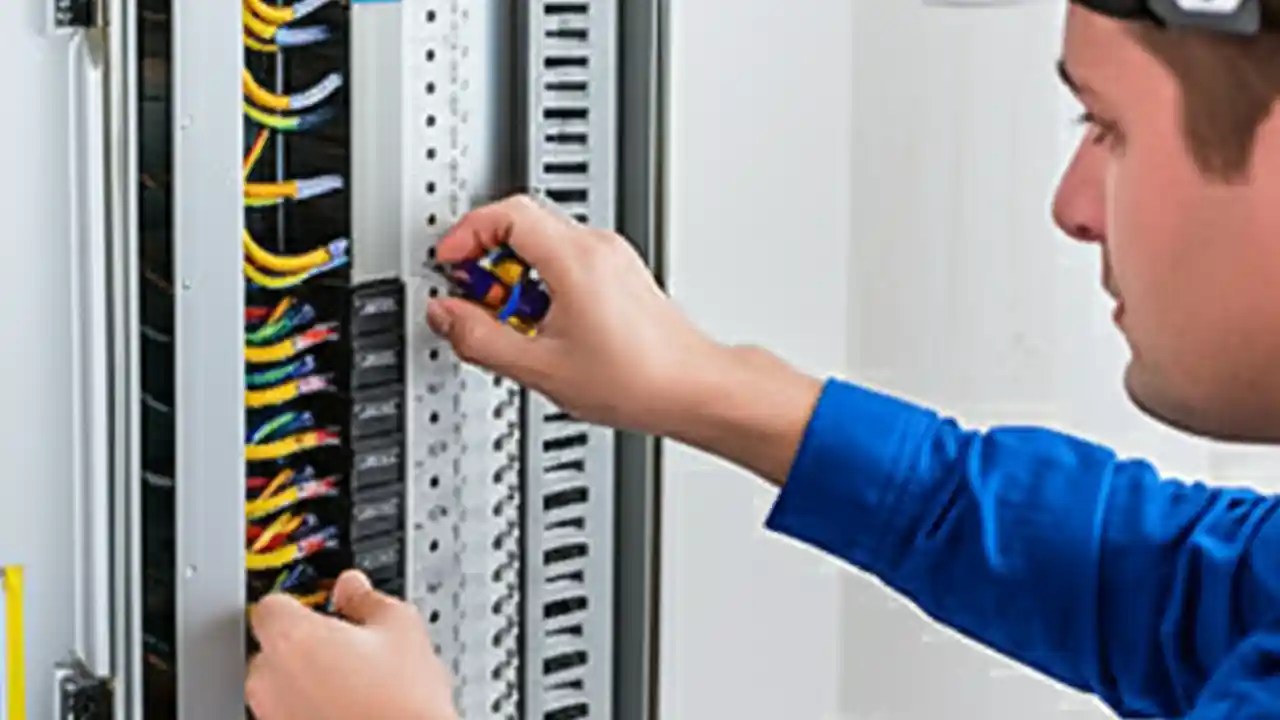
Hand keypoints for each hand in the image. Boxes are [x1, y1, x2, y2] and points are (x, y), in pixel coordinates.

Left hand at [245, 570, 456, 719]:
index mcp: (290, 639)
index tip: (325, 607)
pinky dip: (311, 709)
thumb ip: (366, 598)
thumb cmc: (402, 703)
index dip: (302, 603)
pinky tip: (349, 708)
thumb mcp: (401, 627)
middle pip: (274, 646)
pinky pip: (290, 713)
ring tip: (355, 685)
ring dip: (307, 680)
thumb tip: (354, 589)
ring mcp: (272, 716)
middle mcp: (268, 680)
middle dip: (307, 645)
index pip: (272, 604)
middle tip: (349, 649)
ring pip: (281, 685)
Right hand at [426, 194, 723, 434]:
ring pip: (544, 242)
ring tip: (510, 321)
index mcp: (576, 259)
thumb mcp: (540, 368)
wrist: (692, 388)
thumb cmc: (637, 379)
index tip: (448, 260)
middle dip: (486, 256)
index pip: (506, 213)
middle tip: (471, 295)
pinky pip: (567, 259)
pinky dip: (541, 281)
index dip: (466, 233)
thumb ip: (480, 338)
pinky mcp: (620, 274)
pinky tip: (542, 324)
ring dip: (514, 273)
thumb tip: (445, 314)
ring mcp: (612, 258)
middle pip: (523, 221)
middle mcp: (597, 247)